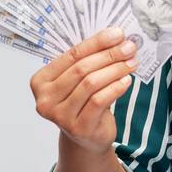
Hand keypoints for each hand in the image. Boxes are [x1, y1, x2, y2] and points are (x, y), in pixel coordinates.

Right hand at [30, 27, 138, 154]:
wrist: (87, 138)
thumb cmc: (83, 103)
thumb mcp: (80, 80)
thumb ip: (90, 60)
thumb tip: (117, 38)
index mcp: (40, 81)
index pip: (71, 55)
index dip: (97, 43)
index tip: (117, 34)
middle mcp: (45, 99)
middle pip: (81, 69)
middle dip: (109, 55)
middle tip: (129, 48)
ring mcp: (60, 116)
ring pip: (90, 84)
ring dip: (115, 70)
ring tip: (131, 63)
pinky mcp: (78, 128)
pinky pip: (99, 101)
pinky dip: (115, 88)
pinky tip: (126, 80)